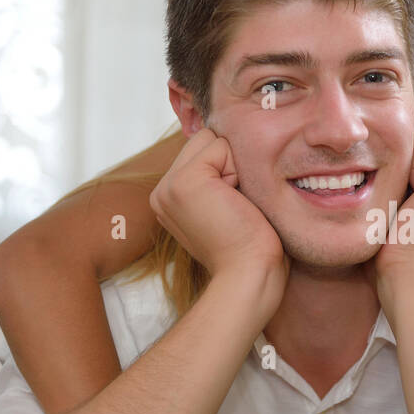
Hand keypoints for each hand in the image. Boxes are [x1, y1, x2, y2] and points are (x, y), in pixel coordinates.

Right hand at [148, 126, 287, 302]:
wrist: (249, 274)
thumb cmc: (250, 247)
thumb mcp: (226, 206)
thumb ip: (216, 178)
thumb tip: (229, 144)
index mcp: (169, 198)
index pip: (201, 150)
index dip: (228, 169)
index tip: (232, 208)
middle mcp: (162, 191)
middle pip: (205, 140)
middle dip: (229, 163)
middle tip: (234, 205)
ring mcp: (168, 186)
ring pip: (211, 139)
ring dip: (234, 166)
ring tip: (234, 204)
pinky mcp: (184, 181)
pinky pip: (220, 146)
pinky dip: (237, 170)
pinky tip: (235, 202)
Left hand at [370, 114, 413, 289]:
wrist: (406, 270)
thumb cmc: (392, 242)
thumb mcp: (397, 194)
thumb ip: (401, 166)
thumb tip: (377, 137)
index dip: (399, 154)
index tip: (400, 193)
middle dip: (403, 153)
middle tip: (404, 196)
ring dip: (403, 159)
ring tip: (408, 197)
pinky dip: (408, 164)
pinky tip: (412, 195)